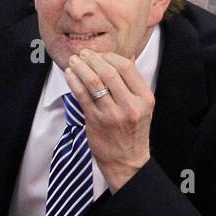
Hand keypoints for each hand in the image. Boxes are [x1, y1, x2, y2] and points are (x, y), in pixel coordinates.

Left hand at [65, 49, 153, 192]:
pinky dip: (74, 82)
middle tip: (84, 53)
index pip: (127, 67)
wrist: (127, 162)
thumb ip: (134, 83)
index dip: (110, 56)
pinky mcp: (96, 121)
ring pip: (93, 82)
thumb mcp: (143, 107)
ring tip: (74, 60)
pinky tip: (70, 74)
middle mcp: (130, 106)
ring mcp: (112, 114)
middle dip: (93, 59)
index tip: (100, 54)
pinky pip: (82, 96)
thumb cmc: (133, 132)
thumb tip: (127, 56)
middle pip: (109, 72)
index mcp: (144, 98)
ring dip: (81, 67)